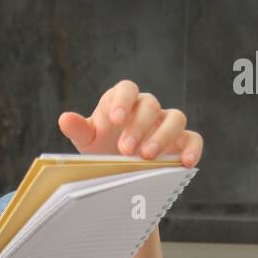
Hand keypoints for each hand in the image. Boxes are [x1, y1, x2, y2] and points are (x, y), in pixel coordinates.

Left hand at [58, 80, 203, 166]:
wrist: (118, 169)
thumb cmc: (101, 147)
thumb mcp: (87, 141)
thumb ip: (78, 129)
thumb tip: (64, 119)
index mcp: (123, 101)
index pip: (127, 88)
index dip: (123, 101)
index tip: (115, 120)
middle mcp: (147, 108)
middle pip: (150, 105)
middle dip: (138, 127)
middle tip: (125, 150)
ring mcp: (166, 123)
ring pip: (175, 118)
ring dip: (163, 136)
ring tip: (147, 157)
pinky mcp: (182, 141)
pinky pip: (193, 138)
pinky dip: (193, 149)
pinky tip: (186, 163)